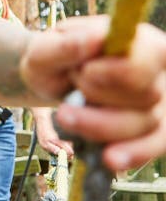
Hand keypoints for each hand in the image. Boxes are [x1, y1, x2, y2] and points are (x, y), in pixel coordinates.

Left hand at [22, 16, 165, 169]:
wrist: (50, 80)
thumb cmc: (53, 58)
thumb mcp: (46, 48)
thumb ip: (66, 45)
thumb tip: (95, 40)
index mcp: (137, 40)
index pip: (150, 55)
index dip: (118, 70)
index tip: (84, 72)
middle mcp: (157, 71)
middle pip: (146, 94)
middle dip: (100, 97)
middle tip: (72, 86)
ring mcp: (158, 103)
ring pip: (146, 124)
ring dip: (101, 126)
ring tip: (65, 117)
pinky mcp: (152, 131)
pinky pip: (152, 146)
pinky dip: (131, 154)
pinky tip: (110, 159)